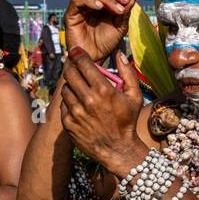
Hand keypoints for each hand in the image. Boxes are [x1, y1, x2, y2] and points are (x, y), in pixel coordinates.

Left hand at [61, 48, 146, 175]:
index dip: (78, 54)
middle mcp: (88, 100)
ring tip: (77, 85)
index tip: (75, 50)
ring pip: (65, 88)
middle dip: (71, 66)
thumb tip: (119, 54)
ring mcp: (76, 112)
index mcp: (104, 90)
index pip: (84, 64)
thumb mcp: (135, 96)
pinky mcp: (68, 123)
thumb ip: (128, 73)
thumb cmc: (128, 121)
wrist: (118, 149)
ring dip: (70, 84)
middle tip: (73, 65)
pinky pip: (63, 104)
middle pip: (70, 74)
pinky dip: (69, 100)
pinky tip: (77, 101)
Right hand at [64, 0, 136, 63]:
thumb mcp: (120, 27)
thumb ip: (125, 12)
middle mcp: (92, 1)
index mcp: (104, 2)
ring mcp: (81, 6)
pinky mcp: (71, 13)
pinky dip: (90, 0)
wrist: (93, 59)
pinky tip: (100, 8)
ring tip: (118, 9)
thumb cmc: (106, 44)